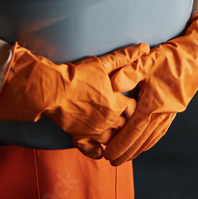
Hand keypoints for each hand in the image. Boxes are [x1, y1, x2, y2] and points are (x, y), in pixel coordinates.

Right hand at [0, 42, 149, 157]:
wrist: (52, 90)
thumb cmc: (78, 75)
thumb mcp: (104, 63)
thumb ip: (125, 56)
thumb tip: (144, 46)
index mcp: (117, 104)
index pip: (134, 108)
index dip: (136, 106)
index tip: (136, 103)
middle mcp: (108, 121)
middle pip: (125, 126)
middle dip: (127, 123)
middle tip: (129, 121)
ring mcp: (94, 131)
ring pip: (112, 140)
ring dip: (116, 138)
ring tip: (118, 136)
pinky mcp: (79, 137)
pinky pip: (91, 151)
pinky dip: (97, 152)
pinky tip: (101, 151)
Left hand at [102, 10, 197, 164]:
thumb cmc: (172, 58)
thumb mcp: (148, 61)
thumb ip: (129, 73)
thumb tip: (112, 84)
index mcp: (153, 105)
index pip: (133, 132)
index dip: (120, 144)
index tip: (109, 155)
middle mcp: (162, 114)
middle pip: (142, 139)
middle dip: (127, 152)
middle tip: (113, 162)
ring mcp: (170, 113)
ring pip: (152, 137)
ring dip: (139, 148)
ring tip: (127, 157)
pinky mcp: (174, 109)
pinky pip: (160, 130)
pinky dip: (151, 140)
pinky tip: (147, 142)